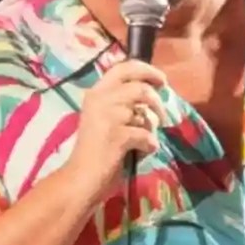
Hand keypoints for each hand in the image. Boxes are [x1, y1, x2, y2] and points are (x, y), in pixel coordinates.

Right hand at [63, 61, 167, 199]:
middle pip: (139, 87)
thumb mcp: (102, 118)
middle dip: (156, 98)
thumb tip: (149, 96)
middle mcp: (101, 99)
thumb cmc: (94, 149)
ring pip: (145, 112)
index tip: (160, 80)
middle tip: (163, 112)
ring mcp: (109, 117)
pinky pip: (146, 135)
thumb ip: (120, 104)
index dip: (146, 70)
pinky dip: (149, 145)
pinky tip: (144, 151)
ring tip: (148, 138)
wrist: (81, 177)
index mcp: (96, 93)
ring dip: (152, 126)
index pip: (123, 68)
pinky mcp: (118, 136)